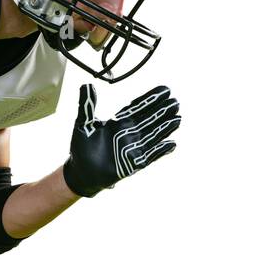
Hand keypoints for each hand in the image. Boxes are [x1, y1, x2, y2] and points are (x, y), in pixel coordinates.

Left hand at [62, 83, 179, 196]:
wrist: (81, 172)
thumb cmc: (82, 149)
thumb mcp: (83, 124)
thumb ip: (87, 106)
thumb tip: (86, 86)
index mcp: (119, 122)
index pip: (138, 107)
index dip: (151, 99)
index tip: (164, 90)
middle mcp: (129, 133)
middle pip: (149, 119)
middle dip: (162, 111)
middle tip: (175, 101)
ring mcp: (133, 147)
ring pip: (153, 135)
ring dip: (165, 128)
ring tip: (177, 118)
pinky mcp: (134, 163)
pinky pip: (151, 155)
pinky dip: (160, 150)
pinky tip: (171, 144)